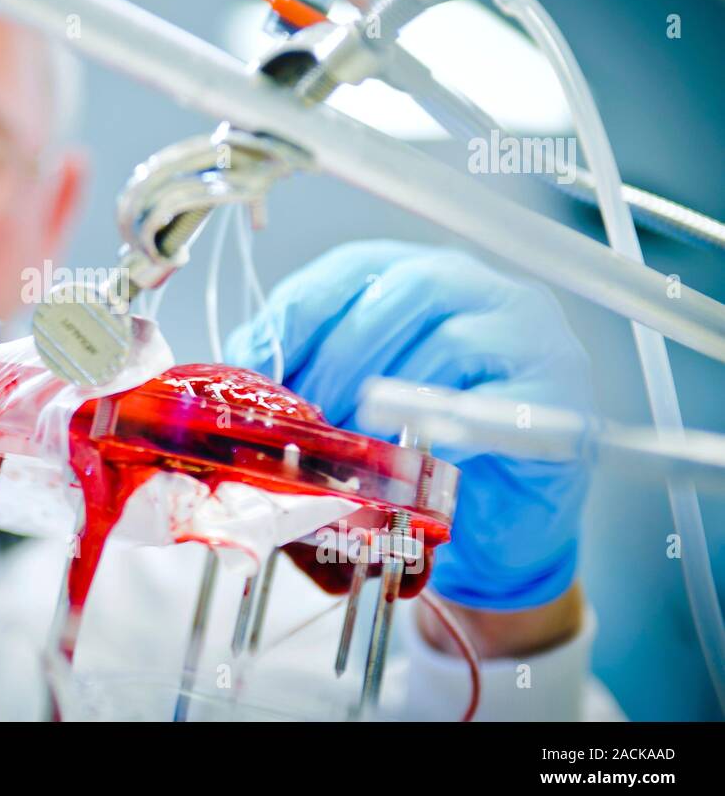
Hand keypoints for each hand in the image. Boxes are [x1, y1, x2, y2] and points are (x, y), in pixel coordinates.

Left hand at [225, 240, 594, 612]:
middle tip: (302, 412)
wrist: (495, 529)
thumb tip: (236, 366)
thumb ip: (308, 372)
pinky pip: (495, 405)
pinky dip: (438, 428)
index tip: (259, 358)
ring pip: (450, 342)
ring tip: (344, 440)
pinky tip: (403, 454)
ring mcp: (531, 339)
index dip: (301, 307)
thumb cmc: (418, 453)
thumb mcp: (351, 400)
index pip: (357, 267)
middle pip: (404, 292)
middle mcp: (484, 292)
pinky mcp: (559, 401)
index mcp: (425, 278)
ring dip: (382, 393)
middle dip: (337, 353)